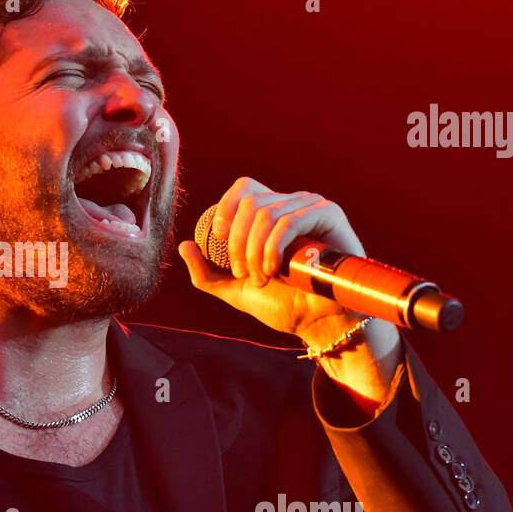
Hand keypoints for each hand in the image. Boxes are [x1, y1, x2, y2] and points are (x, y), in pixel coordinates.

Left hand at [177, 176, 366, 340]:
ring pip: (266, 214)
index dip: (225, 209)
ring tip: (261, 278)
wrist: (318, 321)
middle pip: (249, 203)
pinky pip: (289, 222)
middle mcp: (291, 204)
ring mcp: (310, 207)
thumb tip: (184, 245)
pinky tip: (274, 270)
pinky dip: (273, 247)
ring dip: (254, 251)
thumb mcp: (234, 289)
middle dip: (237, 243)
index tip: (217, 239)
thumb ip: (206, 272)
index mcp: (271, 214)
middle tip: (242, 273)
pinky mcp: (328, 215)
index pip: (243, 189)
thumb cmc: (283, 304)